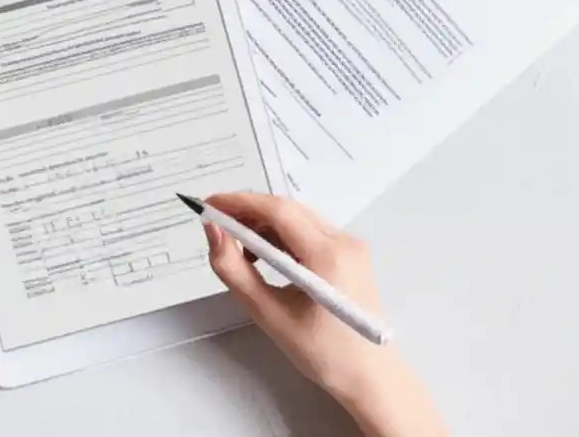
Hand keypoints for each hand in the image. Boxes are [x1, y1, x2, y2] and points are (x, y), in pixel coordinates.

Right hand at [203, 192, 445, 436]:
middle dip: (248, 212)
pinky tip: (265, 258)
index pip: (277, 211)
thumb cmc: (324, 353)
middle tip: (217, 225)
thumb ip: (234, 270)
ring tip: (239, 251)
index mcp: (329, 256)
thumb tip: (214, 232)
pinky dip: (282, 237)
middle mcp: (345, 242)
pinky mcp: (350, 253)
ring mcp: (351, 245)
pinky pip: (310, 231)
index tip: (208, 205)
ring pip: (298, 218)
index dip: (239, 203)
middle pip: (287, 210)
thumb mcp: (269, 313)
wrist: (370, 375)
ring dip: (264, 225)